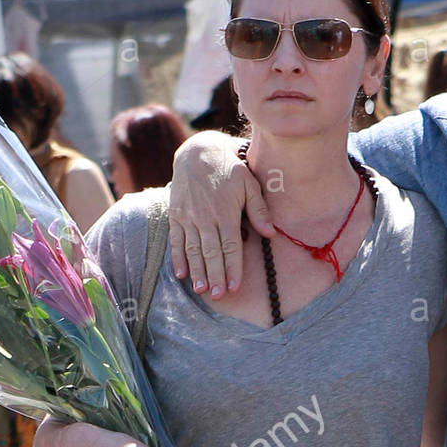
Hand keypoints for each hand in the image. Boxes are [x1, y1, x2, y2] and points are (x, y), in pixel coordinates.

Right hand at [168, 133, 272, 297]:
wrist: (198, 151)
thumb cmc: (230, 168)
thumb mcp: (249, 183)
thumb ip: (259, 209)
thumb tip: (271, 233)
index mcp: (225, 212)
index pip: (230, 246)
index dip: (232, 267)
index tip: (234, 286)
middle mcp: (205, 217)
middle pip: (211, 252)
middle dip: (215, 275)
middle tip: (219, 296)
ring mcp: (188, 216)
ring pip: (193, 250)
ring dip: (197, 271)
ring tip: (202, 290)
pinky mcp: (175, 214)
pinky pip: (176, 240)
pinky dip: (178, 258)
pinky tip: (181, 274)